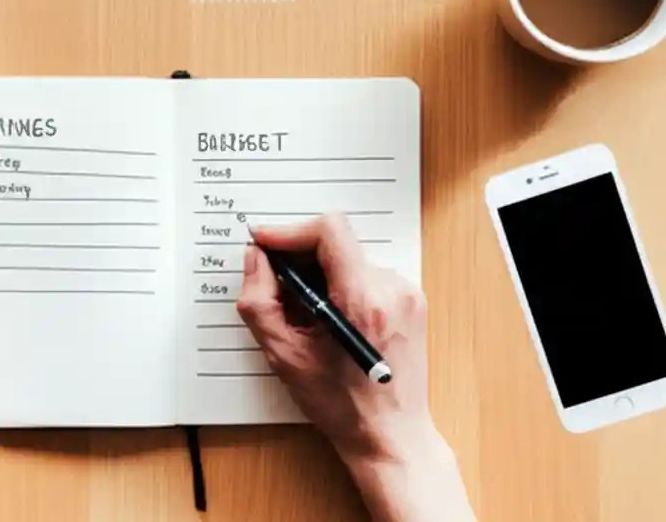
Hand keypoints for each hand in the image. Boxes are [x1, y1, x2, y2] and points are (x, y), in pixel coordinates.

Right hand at [238, 213, 472, 521]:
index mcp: (362, 300)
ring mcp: (406, 293)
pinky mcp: (411, 300)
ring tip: (308, 315)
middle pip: (336, 243)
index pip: (329, 232)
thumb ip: (259, 301)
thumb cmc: (342, 405)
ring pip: (348, 259)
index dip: (290, 231)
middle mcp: (391, 289)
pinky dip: (341, 286)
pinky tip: (331, 320)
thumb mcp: (284, 355)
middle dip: (300, 258)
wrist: (391, 435)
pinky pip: (365, 274)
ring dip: (320, 276)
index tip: (265, 243)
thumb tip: (254, 260)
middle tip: (279, 289)